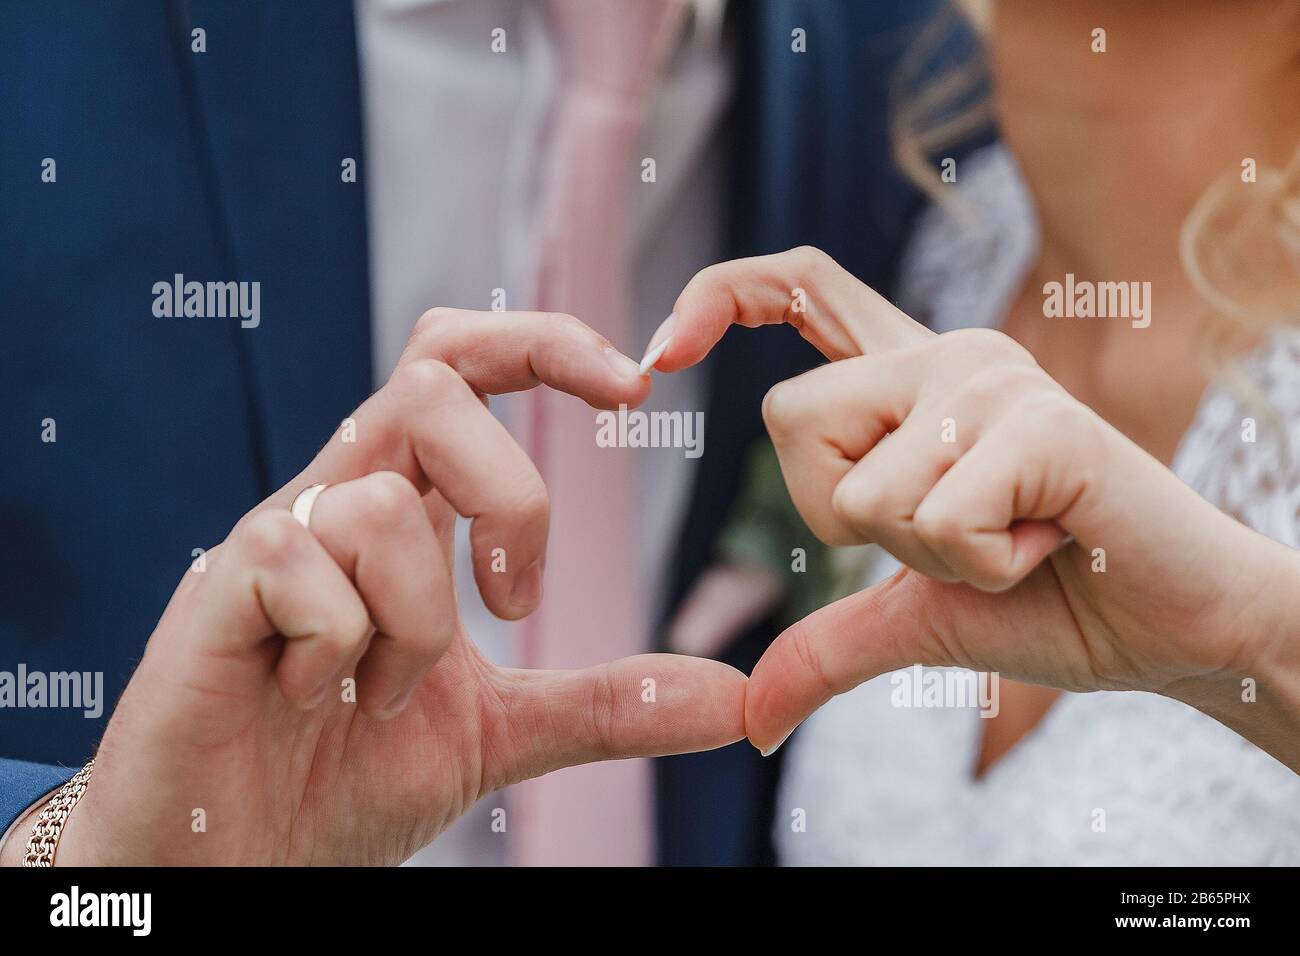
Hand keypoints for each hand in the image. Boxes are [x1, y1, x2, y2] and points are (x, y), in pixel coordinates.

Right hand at [31, 309, 743, 865]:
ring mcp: (275, 539)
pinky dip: (342, 651)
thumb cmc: (342, 778)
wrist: (236, 861)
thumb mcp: (501, 734)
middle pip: (432, 382)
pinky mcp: (214, 588)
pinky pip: (306, 565)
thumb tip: (734, 699)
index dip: (545, 343)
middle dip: (510, 492)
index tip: (633, 390)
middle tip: (516, 601)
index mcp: (407, 511)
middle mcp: (341, 500)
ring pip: (385, 503)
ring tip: (380, 697)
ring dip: (416, 627)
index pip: (464, 365)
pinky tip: (313, 698)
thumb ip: (606, 703)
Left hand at [652, 248, 1299, 768]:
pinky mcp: (1042, 420)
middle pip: (790, 419)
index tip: (658, 358)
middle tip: (953, 536)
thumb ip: (827, 643)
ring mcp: (993, 378)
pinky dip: (982, 569)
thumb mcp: (915, 618)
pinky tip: (1050, 541)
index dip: (719, 296)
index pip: (799, 286)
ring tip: (1017, 539)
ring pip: (863, 489)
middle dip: (845, 518)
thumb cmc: (1052, 602)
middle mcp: (946, 355)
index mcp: (912, 380)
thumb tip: (750, 720)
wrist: (1177, 629)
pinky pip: (937, 519)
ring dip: (930, 558)